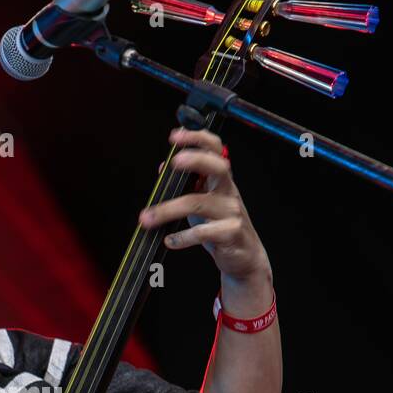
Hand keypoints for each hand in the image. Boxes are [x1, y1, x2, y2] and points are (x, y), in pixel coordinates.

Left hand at [139, 127, 270, 284]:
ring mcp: (231, 211)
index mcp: (220, 180)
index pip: (215, 149)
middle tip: (173, 162)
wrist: (245, 256)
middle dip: (194, 160)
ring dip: (167, 210)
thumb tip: (162, 167)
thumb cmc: (220, 226)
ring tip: (147, 218)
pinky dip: (182, 237)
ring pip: (197, 203)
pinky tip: (170, 241)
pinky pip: (202, 232)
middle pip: (216, 167)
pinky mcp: (231, 233)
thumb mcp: (202, 202)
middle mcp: (228, 191)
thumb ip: (185, 184)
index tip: (175, 137)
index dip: (197, 138)